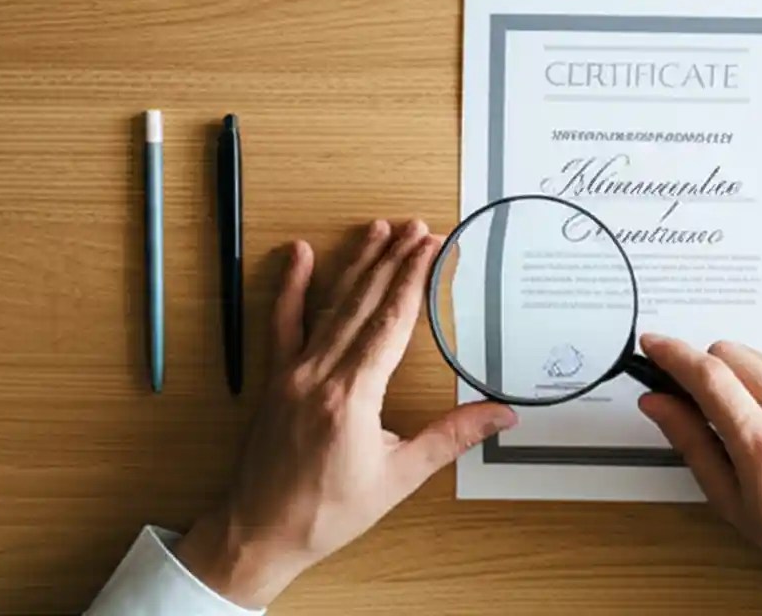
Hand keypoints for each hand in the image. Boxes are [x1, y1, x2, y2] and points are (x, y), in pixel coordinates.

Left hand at [175, 220, 517, 607]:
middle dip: (393, 260)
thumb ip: (452, 437)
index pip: (391, 321)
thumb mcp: (400, 477)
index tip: (431, 247)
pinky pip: (282, 324)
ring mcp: (293, 373)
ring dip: (356, 264)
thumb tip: (501, 415)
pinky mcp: (275, 379)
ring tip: (378, 229)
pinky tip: (300, 256)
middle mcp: (319, 374)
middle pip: (364, 303)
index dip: (414, 279)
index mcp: (353, 396)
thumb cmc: (327, 513)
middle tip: (416, 228)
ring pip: (330, 305)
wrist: (260, 533)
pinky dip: (291, 288)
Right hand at [638, 335, 761, 615]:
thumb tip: (657, 402)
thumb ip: (690, 442)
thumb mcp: (730, 500)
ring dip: (734, 376)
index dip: (671, 354)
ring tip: (745, 420)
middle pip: (726, 353)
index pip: (708, 376)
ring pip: (753, 355)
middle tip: (695, 401)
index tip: (652, 344)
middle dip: (702, 369)